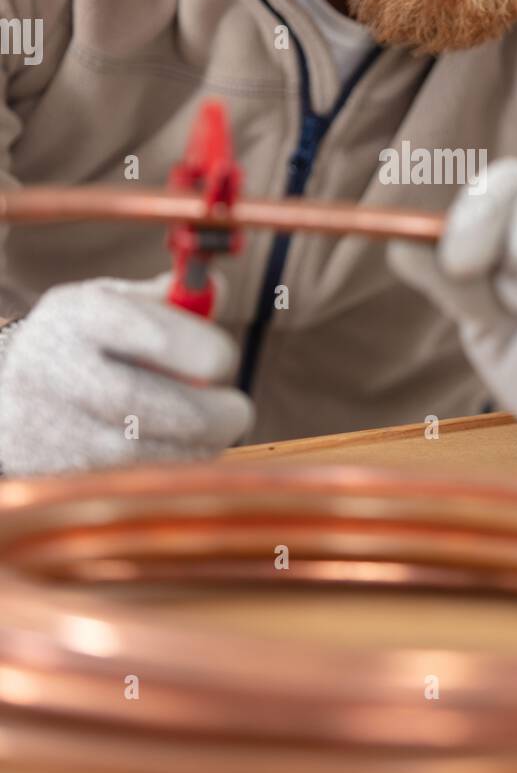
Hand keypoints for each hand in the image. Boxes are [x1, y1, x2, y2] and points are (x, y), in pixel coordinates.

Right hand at [0, 272, 253, 476]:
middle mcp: (59, 370)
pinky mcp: (59, 473)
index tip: (223, 362)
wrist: (4, 394)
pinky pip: (131, 483)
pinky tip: (175, 454)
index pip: (157, 336)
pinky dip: (168, 472)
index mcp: (79, 316)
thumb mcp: (111, 303)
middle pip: (151, 404)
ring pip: (144, 454)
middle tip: (238, 411)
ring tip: (209, 433)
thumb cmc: (80, 342)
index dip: (206, 353)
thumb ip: (169, 300)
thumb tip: (217, 289)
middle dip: (213, 413)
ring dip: (196, 448)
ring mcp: (54, 428)